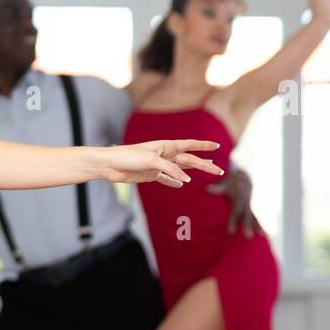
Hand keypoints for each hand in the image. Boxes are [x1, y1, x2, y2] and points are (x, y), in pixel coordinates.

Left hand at [98, 139, 222, 187]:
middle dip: (205, 165)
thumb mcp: (150, 161)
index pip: (189, 145)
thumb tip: (186, 179)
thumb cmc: (128, 157)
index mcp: (165, 146)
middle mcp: (164, 155)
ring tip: (208, 172)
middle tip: (220, 171)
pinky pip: (166, 179)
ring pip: (181, 169)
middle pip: (189, 160)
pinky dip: (174, 182)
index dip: (204, 146)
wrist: (109, 165)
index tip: (218, 147)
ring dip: (194, 171)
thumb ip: (169, 168)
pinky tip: (181, 184)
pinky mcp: (150, 175)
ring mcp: (158, 166)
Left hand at [208, 167, 258, 237]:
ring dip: (259, 226)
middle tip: (248, 236)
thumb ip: (218, 188)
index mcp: (240, 197)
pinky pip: (261, 216)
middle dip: (248, 225)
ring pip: (256, 216)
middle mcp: (248, 201)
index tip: (231, 232)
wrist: (246, 174)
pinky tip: (265, 234)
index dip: (233, 220)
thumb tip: (207, 188)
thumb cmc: (231, 182)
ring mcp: (254, 203)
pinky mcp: (258, 206)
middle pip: (248, 215)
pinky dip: (262, 224)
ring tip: (262, 235)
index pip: (236, 210)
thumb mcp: (225, 184)